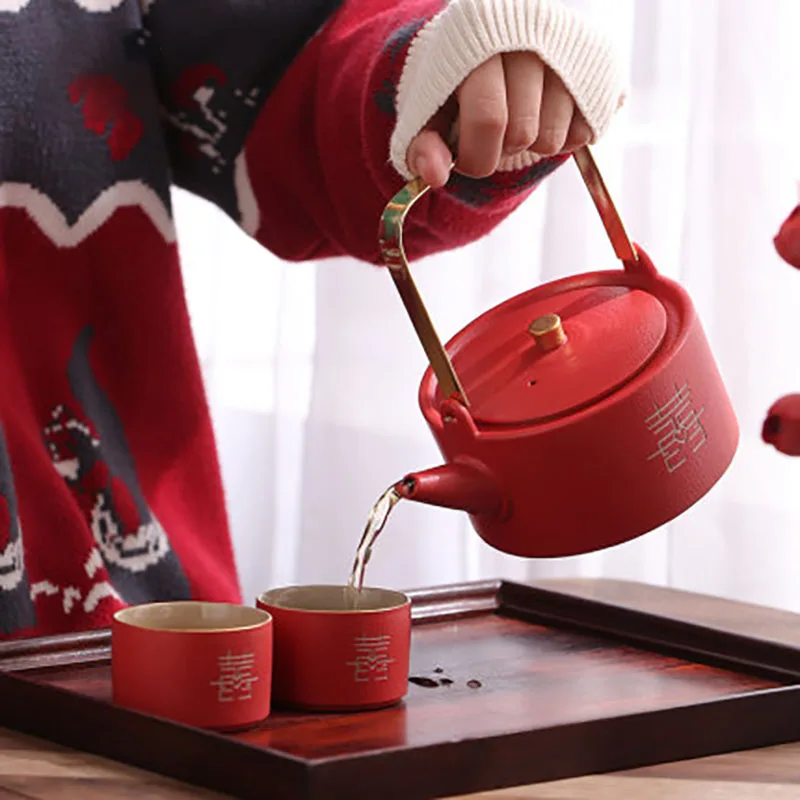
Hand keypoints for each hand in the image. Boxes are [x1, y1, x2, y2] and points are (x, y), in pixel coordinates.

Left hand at [406, 52, 592, 188]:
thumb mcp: (428, 109)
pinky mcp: (596, 63)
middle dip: (503, 150)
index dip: (477, 156)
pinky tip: (547, 116)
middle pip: (522, 133)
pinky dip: (564, 138)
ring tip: (522, 120)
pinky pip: (584, 131)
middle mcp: (528, 31)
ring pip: (554, 137)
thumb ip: (423, 144)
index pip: (488, 119)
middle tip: (496, 134)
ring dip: (533, 146)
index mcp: (478, 37)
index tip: (468, 157)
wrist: (490, 40)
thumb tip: (434, 176)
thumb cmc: (455, 82)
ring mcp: (567, 46)